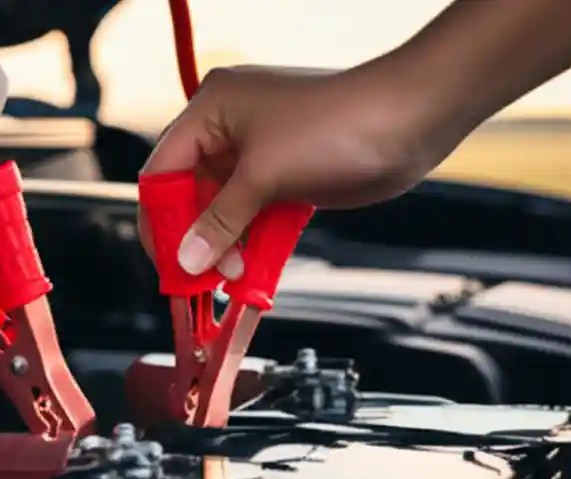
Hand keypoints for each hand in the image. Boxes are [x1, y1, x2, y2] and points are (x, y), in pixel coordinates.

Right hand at [139, 64, 455, 279]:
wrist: (410, 121)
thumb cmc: (343, 120)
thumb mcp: (266, 175)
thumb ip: (221, 221)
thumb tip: (188, 258)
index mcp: (212, 109)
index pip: (163, 170)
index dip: (161, 218)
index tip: (166, 259)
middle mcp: (229, 129)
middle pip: (190, 194)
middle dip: (195, 238)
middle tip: (196, 277)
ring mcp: (259, 154)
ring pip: (223, 210)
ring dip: (225, 246)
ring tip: (229, 277)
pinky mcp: (285, 176)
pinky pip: (253, 216)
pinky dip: (251, 242)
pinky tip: (251, 270)